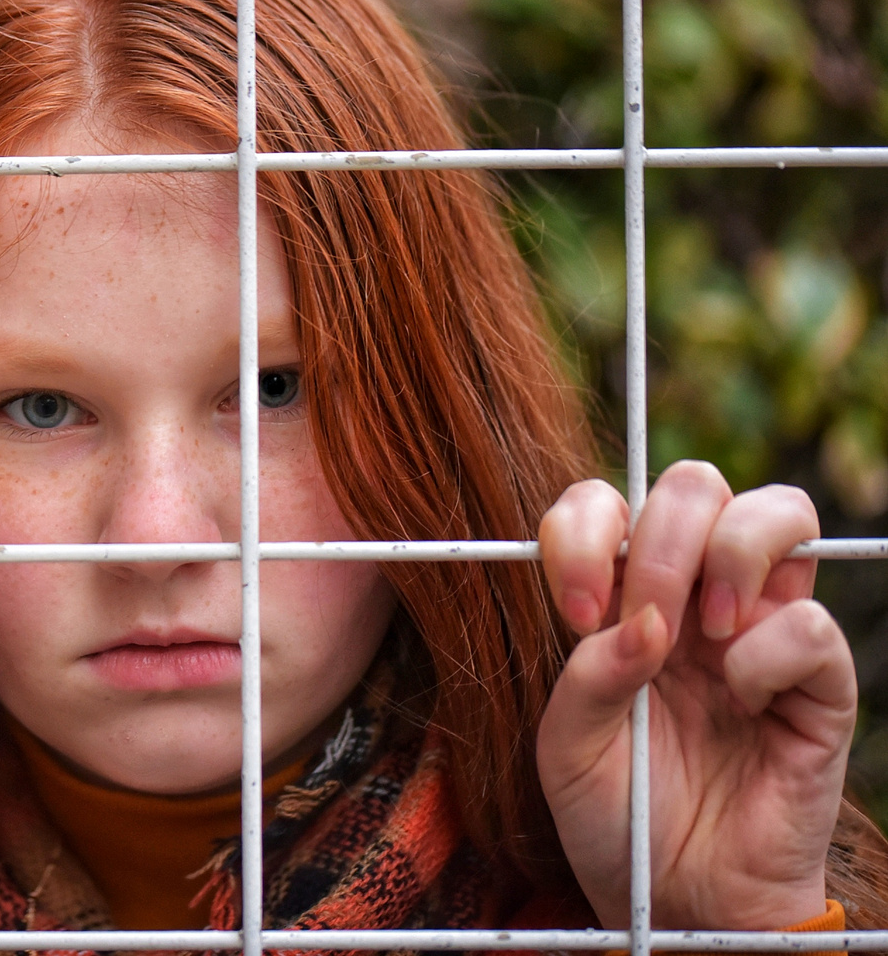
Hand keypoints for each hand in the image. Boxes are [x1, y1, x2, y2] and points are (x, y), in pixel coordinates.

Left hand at [536, 461, 854, 929]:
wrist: (676, 901)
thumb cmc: (616, 817)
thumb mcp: (568, 749)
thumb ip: (587, 678)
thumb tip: (640, 622)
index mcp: (620, 598)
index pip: (607, 504)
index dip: (587, 532)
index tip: (578, 609)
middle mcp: (692, 597)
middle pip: (696, 485)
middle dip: (666, 540)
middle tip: (649, 620)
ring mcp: (758, 630)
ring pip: (776, 512)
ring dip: (729, 556)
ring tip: (705, 633)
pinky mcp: (817, 682)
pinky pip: (810, 624)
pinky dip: (769, 654)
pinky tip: (744, 704)